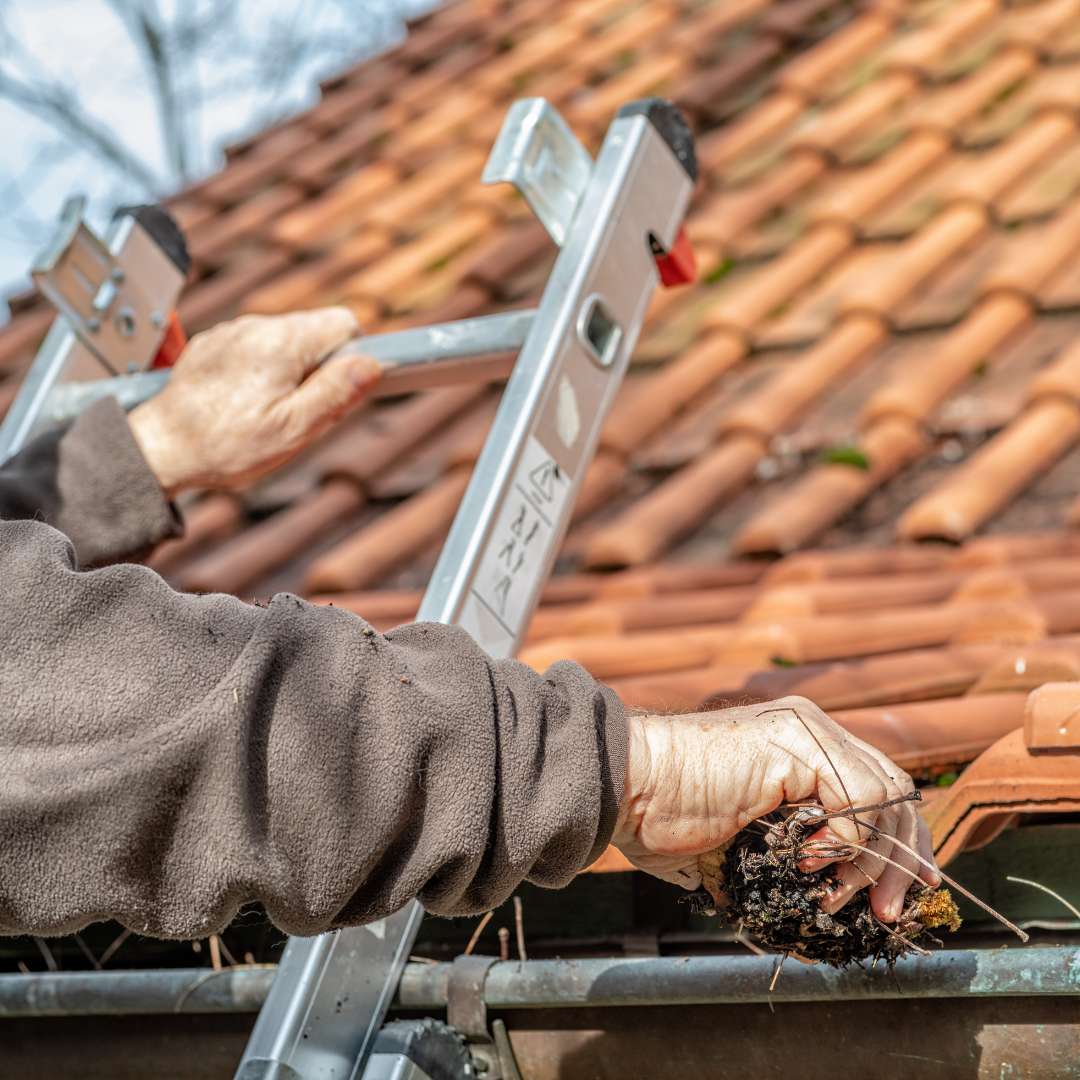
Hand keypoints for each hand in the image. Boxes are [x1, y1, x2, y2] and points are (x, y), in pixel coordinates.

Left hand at [128, 309, 379, 497]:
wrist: (160, 449)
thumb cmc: (225, 445)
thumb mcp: (294, 428)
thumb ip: (336, 392)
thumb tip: (371, 364)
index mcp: (282, 342)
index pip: (345, 323)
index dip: (353, 358)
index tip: (338, 392)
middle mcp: (256, 326)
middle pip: (315, 332)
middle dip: (321, 368)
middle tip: (302, 412)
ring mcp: (231, 333)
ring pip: (286, 341)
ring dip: (291, 371)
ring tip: (268, 412)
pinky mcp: (213, 345)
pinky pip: (254, 348)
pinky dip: (260, 371)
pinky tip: (244, 403)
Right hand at [611, 696, 939, 922]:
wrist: (627, 784)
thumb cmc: (663, 814)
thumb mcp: (741, 835)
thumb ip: (784, 848)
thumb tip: (815, 895)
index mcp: (798, 744)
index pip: (876, 787)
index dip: (898, 842)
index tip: (901, 892)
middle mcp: (810, 727)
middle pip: (895, 788)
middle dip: (904, 857)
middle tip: (891, 910)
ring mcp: (805, 730)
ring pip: (887, 795)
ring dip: (876, 860)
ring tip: (839, 896)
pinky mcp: (796, 742)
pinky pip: (859, 796)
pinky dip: (850, 840)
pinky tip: (812, 859)